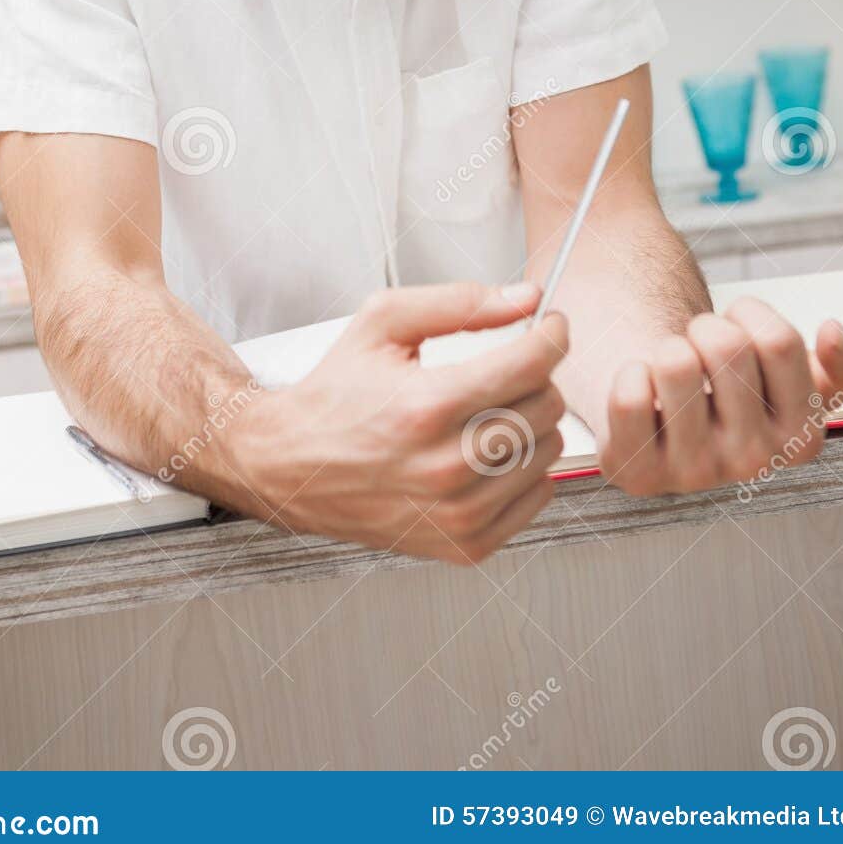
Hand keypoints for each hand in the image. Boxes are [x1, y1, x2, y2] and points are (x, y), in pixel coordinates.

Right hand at [228, 280, 568, 564]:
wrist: (291, 465)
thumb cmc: (334, 394)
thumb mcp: (382, 323)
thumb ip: (459, 302)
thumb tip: (526, 298)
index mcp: (426, 405)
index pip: (530, 364)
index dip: (551, 335)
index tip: (550, 326)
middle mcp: (446, 466)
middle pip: (546, 406)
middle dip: (535, 375)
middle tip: (505, 368)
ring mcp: (458, 513)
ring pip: (550, 450)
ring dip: (531, 421)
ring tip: (488, 411)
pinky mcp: (466, 544)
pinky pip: (539, 496)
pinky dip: (525, 468)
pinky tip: (487, 452)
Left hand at [598, 295, 842, 496]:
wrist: (671, 418)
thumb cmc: (735, 389)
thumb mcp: (802, 377)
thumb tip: (833, 331)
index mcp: (801, 437)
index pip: (779, 340)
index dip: (749, 313)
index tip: (742, 329)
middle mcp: (753, 462)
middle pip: (724, 343)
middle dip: (706, 327)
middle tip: (701, 352)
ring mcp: (695, 473)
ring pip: (674, 362)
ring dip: (668, 348)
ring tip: (673, 374)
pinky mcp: (640, 473)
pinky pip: (628, 398)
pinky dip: (629, 375)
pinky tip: (642, 392)